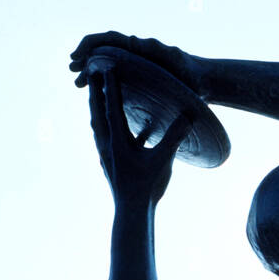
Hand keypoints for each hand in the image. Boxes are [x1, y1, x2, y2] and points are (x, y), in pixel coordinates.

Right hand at [70, 33, 206, 97]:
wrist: (205, 82)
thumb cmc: (192, 72)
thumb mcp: (175, 60)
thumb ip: (156, 49)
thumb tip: (133, 40)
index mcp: (139, 48)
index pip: (108, 39)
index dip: (89, 46)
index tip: (75, 57)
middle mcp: (136, 55)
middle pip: (104, 52)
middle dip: (86, 60)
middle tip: (72, 73)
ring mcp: (138, 68)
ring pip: (109, 66)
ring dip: (93, 73)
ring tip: (79, 85)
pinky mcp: (143, 81)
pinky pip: (119, 79)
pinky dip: (106, 84)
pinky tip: (98, 95)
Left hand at [88, 71, 194, 207]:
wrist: (132, 213)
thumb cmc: (147, 188)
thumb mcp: (163, 160)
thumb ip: (174, 137)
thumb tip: (188, 116)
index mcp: (117, 142)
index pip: (112, 108)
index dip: (110, 86)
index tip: (106, 66)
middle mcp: (107, 146)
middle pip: (97, 113)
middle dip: (95, 92)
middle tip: (91, 73)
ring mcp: (106, 155)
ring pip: (98, 126)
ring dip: (98, 108)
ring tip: (98, 96)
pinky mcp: (110, 163)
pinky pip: (108, 139)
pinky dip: (111, 128)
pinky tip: (123, 129)